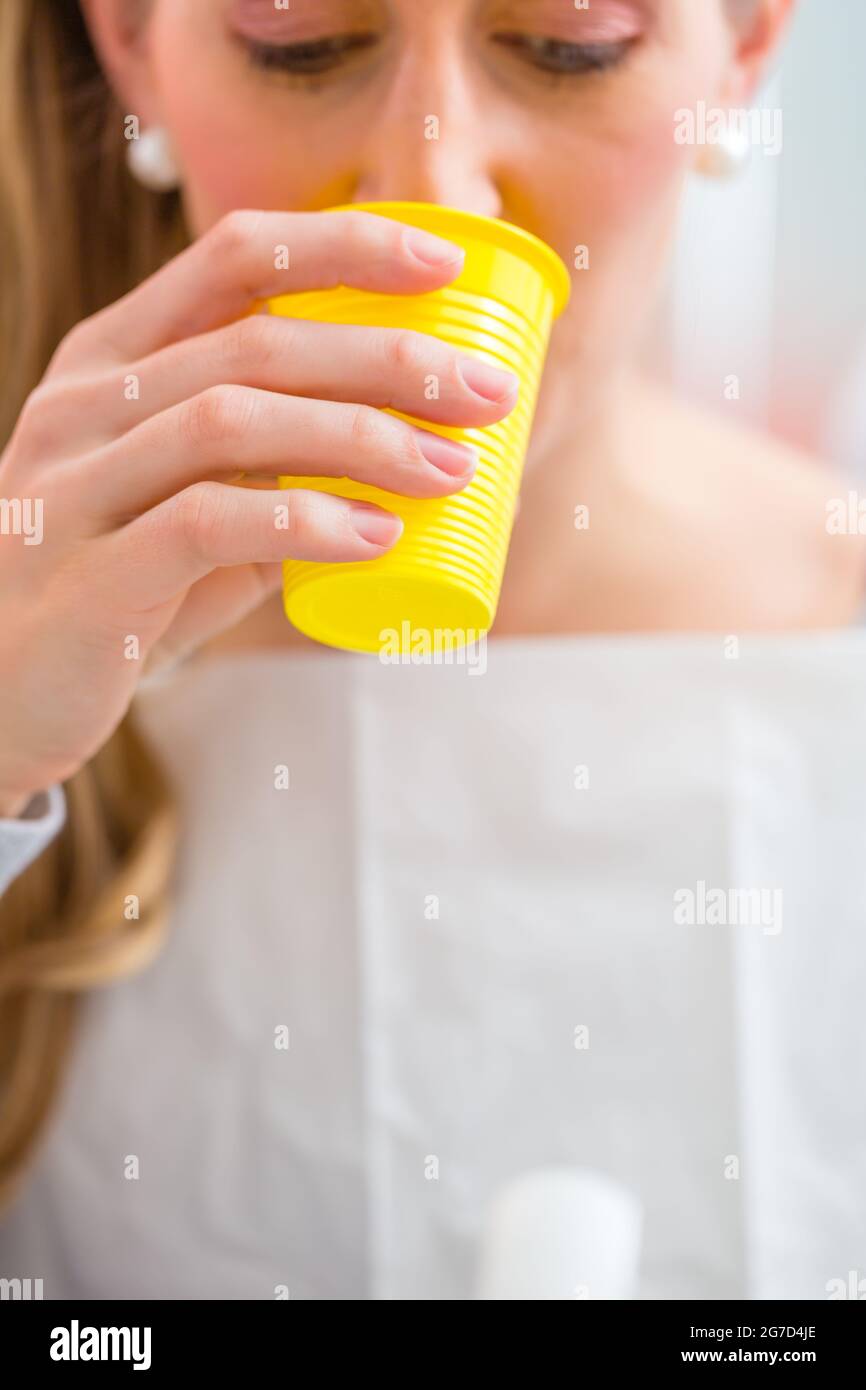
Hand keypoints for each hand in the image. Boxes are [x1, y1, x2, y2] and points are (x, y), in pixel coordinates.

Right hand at [0, 209, 517, 813]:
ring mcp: (77, 485)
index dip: (344, 246)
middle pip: (255, 339)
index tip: (443, 260)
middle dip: (387, 356)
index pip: (234, 258)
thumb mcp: (185, 517)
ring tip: (450, 467)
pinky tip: (375, 537)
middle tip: (485, 392)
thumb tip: (393, 478)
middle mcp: (87, 404)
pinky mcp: (89, 573)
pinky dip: (304, 523)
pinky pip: (208, 524)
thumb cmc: (109, 594)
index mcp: (112, 362)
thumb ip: (270, 484)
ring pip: (232, 419)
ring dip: (360, 438)